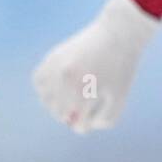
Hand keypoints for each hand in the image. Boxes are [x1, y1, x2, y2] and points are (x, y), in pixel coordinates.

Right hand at [32, 0, 159, 132]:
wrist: (117, 34)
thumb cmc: (122, 69)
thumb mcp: (120, 97)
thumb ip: (105, 119)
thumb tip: (80, 127)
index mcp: (84, 93)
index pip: (79, 125)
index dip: (86, 125)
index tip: (93, 118)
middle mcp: (65, 82)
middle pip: (61, 114)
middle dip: (73, 115)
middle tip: (84, 108)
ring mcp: (56, 69)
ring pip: (47, 100)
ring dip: (57, 104)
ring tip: (73, 98)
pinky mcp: (52, 58)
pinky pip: (39, 80)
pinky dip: (45, 87)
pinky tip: (60, 86)